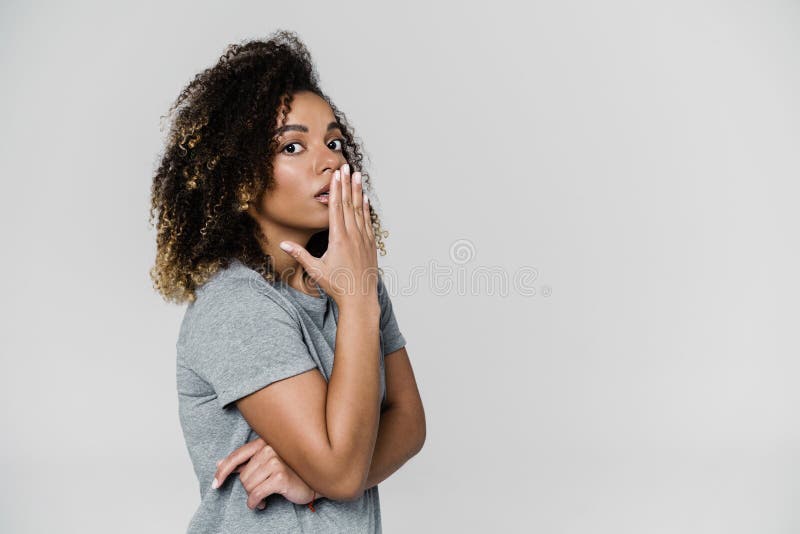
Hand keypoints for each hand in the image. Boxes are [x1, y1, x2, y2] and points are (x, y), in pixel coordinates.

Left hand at [213, 437, 316, 509]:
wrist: (315, 481)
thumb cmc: (291, 472)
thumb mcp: (266, 464)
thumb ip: (244, 462)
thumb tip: (219, 463)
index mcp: (265, 442)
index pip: (237, 455)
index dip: (222, 471)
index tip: (215, 484)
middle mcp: (269, 448)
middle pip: (243, 475)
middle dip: (248, 488)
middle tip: (259, 492)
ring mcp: (275, 461)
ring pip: (248, 486)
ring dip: (253, 497)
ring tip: (263, 497)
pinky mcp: (280, 476)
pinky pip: (256, 494)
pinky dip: (255, 503)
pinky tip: (262, 504)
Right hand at [279, 162, 378, 307]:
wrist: (360, 298)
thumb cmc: (338, 285)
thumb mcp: (316, 271)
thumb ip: (300, 255)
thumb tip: (283, 244)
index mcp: (338, 239)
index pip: (336, 208)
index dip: (335, 190)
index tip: (336, 175)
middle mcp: (353, 235)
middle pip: (348, 204)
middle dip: (346, 184)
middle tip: (346, 167)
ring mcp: (363, 239)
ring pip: (360, 210)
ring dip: (358, 192)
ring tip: (358, 176)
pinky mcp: (370, 245)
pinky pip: (367, 222)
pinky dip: (366, 208)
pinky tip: (365, 199)